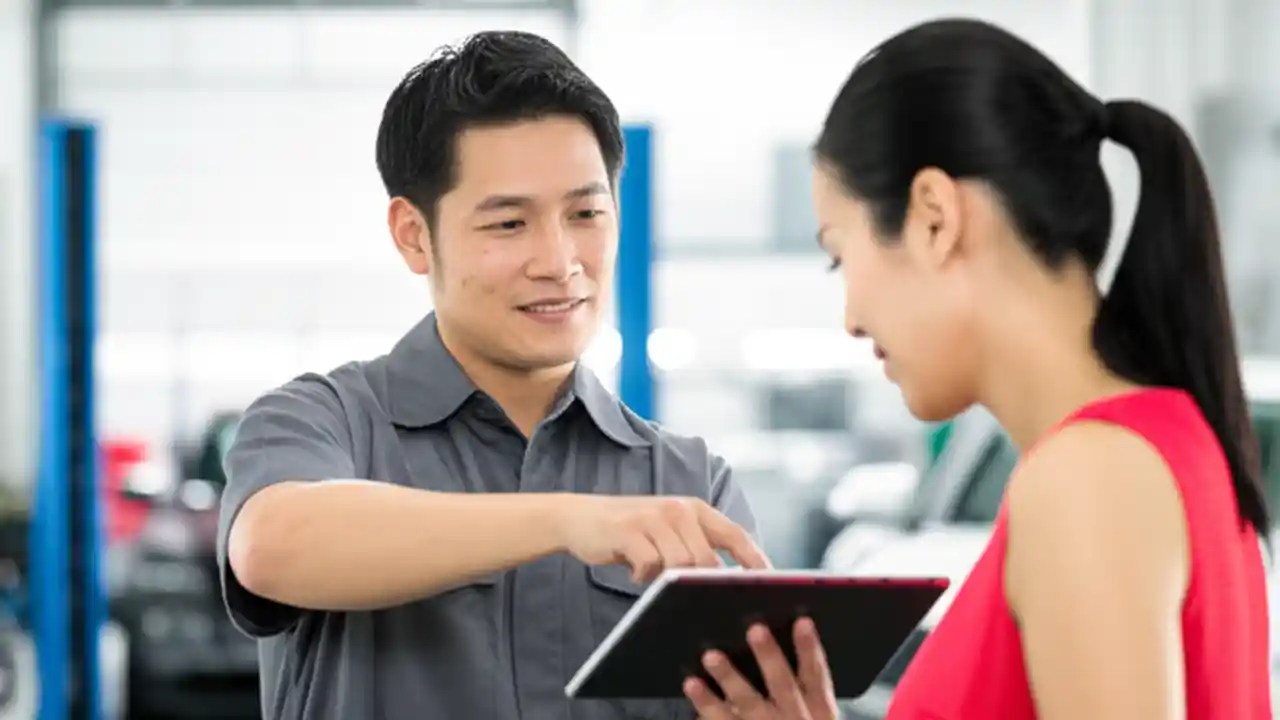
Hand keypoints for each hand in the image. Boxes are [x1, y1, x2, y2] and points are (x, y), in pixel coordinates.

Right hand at [559, 495, 770, 581]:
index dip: (756, 560)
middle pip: (707, 559)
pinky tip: (633, 571)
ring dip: (666, 579)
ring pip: (680, 564)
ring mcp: (653, 518)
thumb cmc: (632, 531)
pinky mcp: (628, 530)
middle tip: (689, 597)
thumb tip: (726, 581)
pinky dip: (642, 576)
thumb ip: (696, 546)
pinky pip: (649, 565)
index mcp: (695, 509)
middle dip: (701, 583)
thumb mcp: (669, 530)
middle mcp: (679, 509)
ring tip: (650, 574)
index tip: (771, 583)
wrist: (580, 516)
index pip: (736, 534)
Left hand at [684, 618, 838, 719]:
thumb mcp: (815, 718)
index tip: (802, 622)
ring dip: (730, 679)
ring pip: (748, 704)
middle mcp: (794, 719)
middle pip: (782, 685)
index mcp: (818, 712)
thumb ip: (801, 688)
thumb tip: (773, 634)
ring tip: (711, 656)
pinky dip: (706, 705)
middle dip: (769, 657)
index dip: (810, 650)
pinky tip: (692, 685)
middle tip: (755, 630)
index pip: (816, 677)